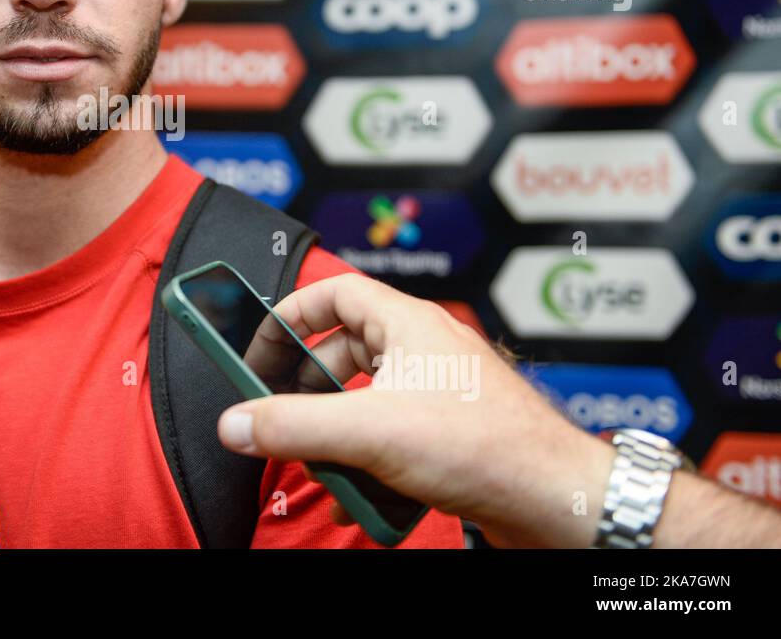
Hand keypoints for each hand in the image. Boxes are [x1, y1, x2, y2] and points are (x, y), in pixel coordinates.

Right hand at [217, 272, 613, 547]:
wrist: (555, 500)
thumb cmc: (487, 447)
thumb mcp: (368, 432)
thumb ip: (293, 426)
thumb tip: (238, 423)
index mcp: (408, 324)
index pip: (334, 293)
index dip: (289, 316)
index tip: (258, 349)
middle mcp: (424, 349)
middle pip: (343, 353)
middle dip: (308, 393)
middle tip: (282, 417)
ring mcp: (440, 392)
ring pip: (366, 402)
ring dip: (338, 439)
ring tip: (327, 469)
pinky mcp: (451, 433)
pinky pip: (392, 437)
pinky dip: (370, 463)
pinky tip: (365, 498)